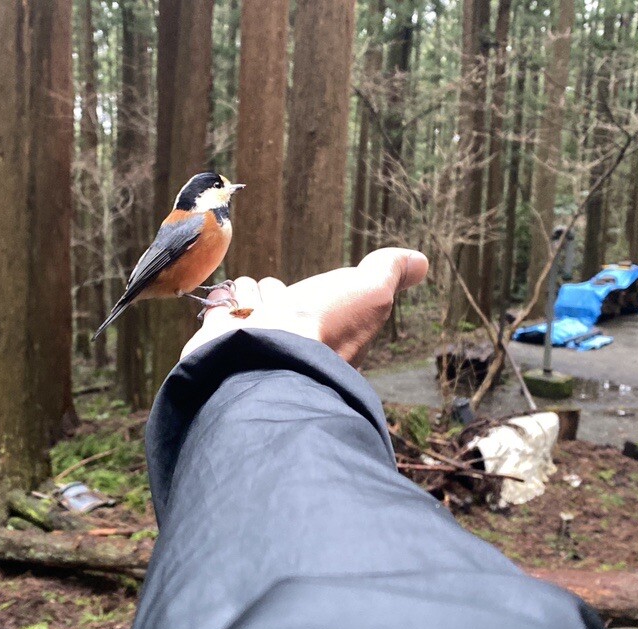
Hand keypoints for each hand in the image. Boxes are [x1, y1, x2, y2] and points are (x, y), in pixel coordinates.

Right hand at [182, 248, 429, 364]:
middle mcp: (290, 342)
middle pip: (280, 310)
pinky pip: (217, 318)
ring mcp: (252, 345)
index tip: (312, 288)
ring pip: (249, 312)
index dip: (315, 295)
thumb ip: (389, 273)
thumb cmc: (323, 325)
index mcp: (326, 334)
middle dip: (275, 296)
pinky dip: (220, 307)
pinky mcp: (217, 344)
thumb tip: (420, 262)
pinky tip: (219, 301)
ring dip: (247, 297)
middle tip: (268, 289)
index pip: (317, 308)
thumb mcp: (370, 292)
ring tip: (242, 291)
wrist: (267, 356)